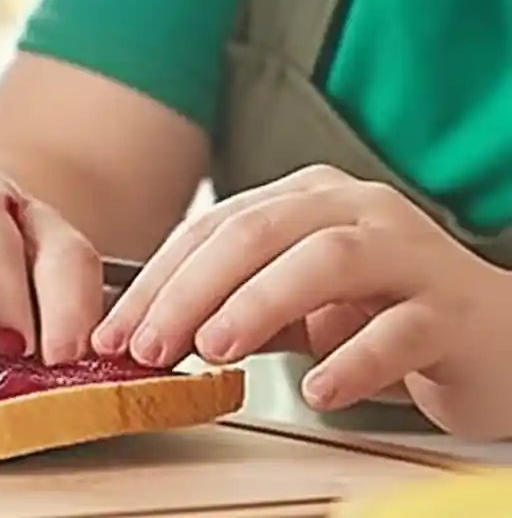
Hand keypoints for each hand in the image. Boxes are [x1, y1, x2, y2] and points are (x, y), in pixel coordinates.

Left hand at [94, 164, 511, 438]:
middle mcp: (359, 210)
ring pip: (326, 261)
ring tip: (215, 351)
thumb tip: (146, 330)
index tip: (113, 331)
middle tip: (149, 346)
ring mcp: (411, 254)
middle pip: (258, 234)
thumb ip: (232, 305)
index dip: (158, 280)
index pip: (215, 228)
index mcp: (309, 198)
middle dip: (190, 291)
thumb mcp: (296, 303)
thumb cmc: (382, 315)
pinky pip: (399, 329)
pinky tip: (315, 388)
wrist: (496, 338)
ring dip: (259, 304)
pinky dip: (352, 359)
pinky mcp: (455, 310)